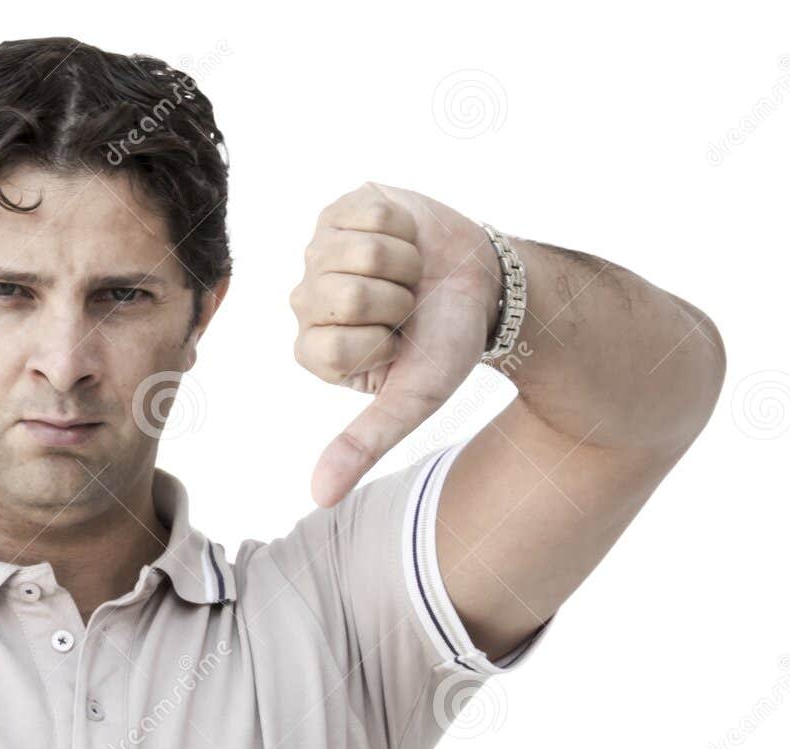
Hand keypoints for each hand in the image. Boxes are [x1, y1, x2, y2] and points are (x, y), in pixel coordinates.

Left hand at [290, 181, 500, 505]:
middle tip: (408, 306)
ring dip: (402, 261)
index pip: (333, 342)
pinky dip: (403, 225)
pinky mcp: (339, 210)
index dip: (383, 339)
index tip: (400, 341)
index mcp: (313, 349)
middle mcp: (305, 302)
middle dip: (395, 298)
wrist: (484, 287)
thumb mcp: (412, 400)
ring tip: (410, 274)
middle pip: (342, 291)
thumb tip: (321, 498)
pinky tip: (406, 240)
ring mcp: (318, 252)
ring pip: (358, 250)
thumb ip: (364, 444)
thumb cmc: (445, 345)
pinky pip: (369, 210)